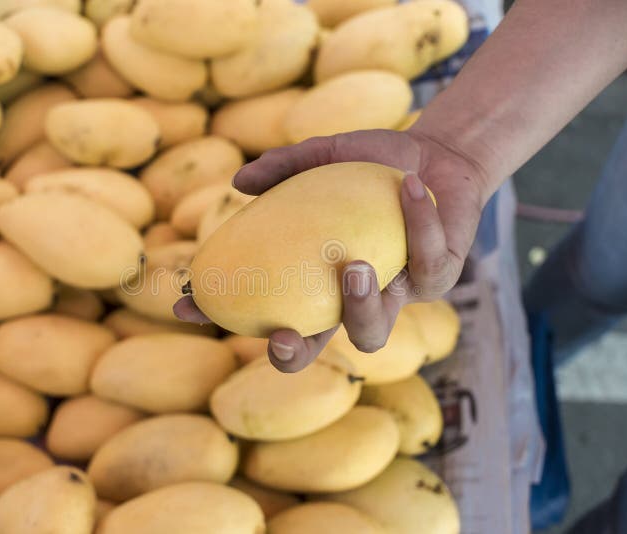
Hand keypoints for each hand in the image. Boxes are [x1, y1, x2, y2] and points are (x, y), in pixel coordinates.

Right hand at [174, 128, 490, 371]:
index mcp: (313, 279)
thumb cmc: (371, 166)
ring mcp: (394, 295)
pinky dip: (416, 222)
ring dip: (359, 308)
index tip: (188, 305)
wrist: (437, 155)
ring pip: (372, 333)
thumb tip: (239, 182)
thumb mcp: (324, 157)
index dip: (222, 317)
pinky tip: (408, 186)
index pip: (260, 308)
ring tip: (355, 267)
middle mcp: (349, 298)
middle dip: (293, 355)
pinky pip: (424, 263)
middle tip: (282, 337)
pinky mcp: (439, 278)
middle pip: (314, 347)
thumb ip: (285, 167)